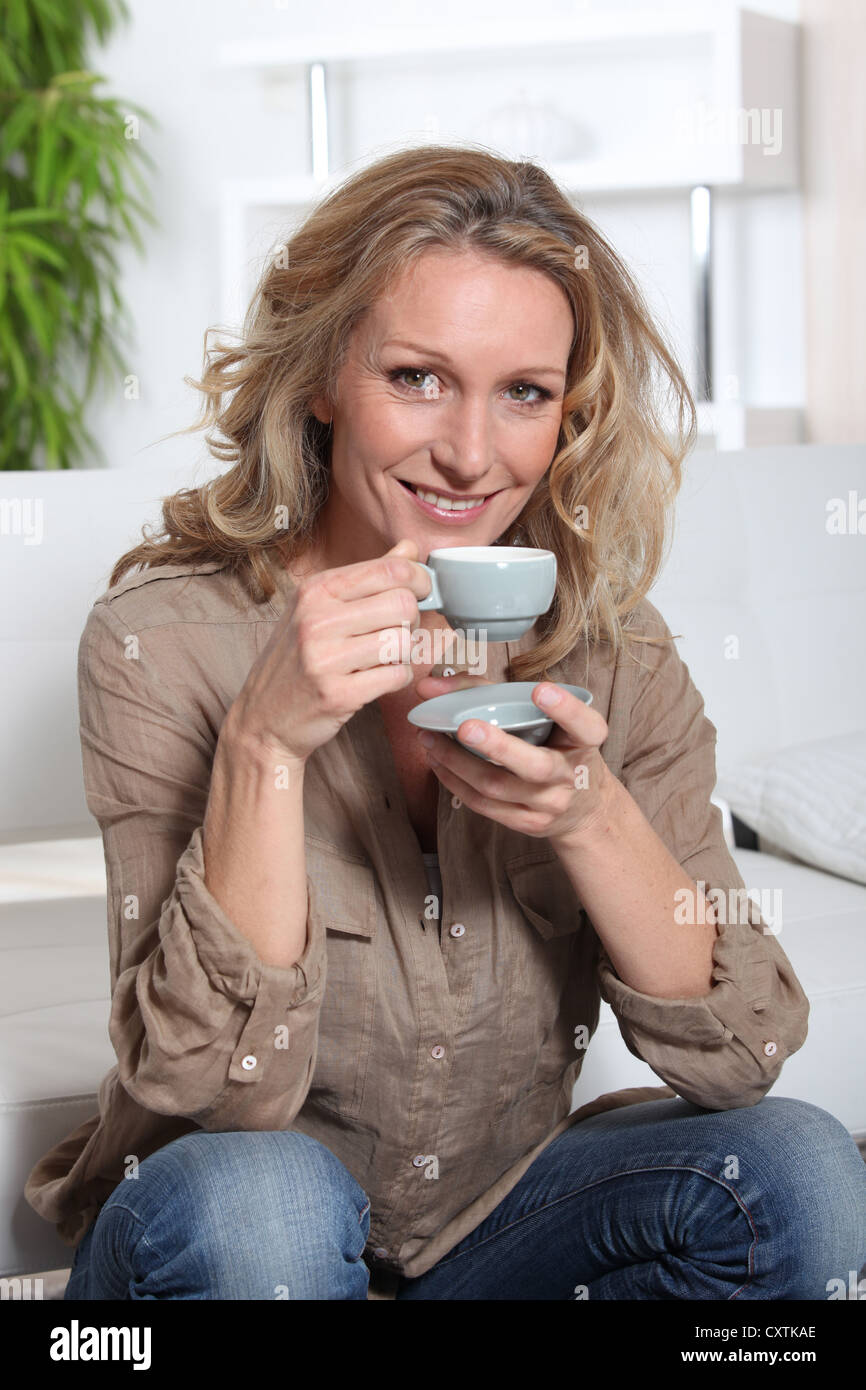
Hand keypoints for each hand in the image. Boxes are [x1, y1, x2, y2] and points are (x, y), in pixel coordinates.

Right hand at [226, 538, 433, 766]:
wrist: (262, 719)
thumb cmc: (296, 661)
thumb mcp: (320, 609)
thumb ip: (368, 578)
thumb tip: (409, 549)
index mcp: (316, 590)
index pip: (390, 569)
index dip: (420, 580)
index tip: (421, 593)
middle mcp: (316, 618)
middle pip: (403, 604)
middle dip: (413, 620)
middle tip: (399, 631)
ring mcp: (324, 658)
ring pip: (403, 641)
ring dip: (404, 653)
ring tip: (385, 658)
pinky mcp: (337, 694)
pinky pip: (397, 676)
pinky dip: (397, 679)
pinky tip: (378, 680)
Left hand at [415, 680, 611, 846]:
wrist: (582, 807)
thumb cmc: (554, 746)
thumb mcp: (544, 717)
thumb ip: (490, 692)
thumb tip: (429, 686)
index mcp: (584, 742)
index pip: (585, 725)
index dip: (565, 709)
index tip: (541, 690)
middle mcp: (569, 775)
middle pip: (535, 766)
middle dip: (498, 746)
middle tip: (466, 727)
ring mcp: (548, 804)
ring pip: (498, 787)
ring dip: (458, 763)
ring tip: (430, 739)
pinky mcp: (527, 823)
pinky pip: (483, 805)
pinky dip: (455, 781)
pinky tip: (437, 762)